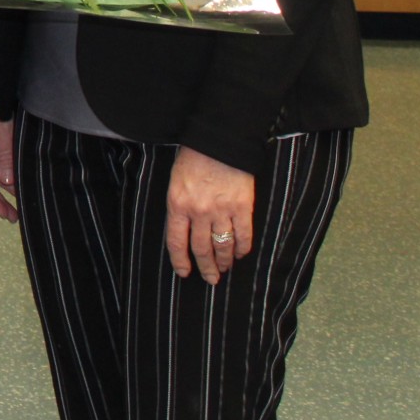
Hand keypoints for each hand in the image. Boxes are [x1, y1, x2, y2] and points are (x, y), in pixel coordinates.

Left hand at [166, 146, 254, 283]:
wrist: (219, 141)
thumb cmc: (193, 158)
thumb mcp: (176, 181)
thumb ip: (180, 206)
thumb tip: (186, 231)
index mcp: (177, 204)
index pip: (176, 242)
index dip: (180, 261)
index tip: (185, 273)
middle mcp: (198, 212)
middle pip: (201, 249)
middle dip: (206, 267)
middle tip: (210, 278)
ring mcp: (222, 210)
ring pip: (223, 246)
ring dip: (224, 261)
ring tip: (225, 269)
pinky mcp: (243, 207)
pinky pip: (243, 235)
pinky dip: (243, 248)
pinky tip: (241, 254)